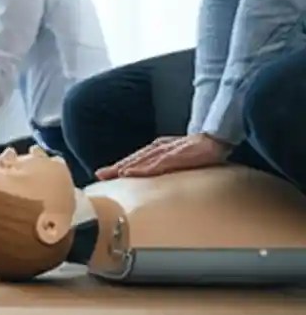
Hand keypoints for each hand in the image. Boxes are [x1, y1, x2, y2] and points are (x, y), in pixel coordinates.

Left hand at [96, 134, 232, 179]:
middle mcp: (157, 148)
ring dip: (126, 167)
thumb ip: (161, 164)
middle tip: (99, 175)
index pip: (133, 159)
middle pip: (133, 159)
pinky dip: (144, 168)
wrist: (215, 138)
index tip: (102, 175)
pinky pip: (158, 163)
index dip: (117, 166)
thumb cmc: (195, 150)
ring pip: (141, 160)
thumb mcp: (173, 156)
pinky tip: (133, 173)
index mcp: (156, 149)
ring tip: (112, 175)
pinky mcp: (177, 155)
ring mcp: (166, 151)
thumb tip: (148, 176)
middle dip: (115, 167)